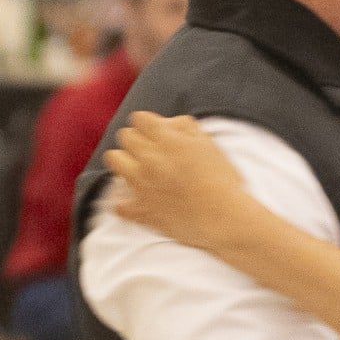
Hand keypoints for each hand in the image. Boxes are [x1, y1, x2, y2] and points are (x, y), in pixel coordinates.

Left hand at [106, 111, 256, 252]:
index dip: (149, 126)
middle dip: (136, 141)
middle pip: (125, 137)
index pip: (140, 119)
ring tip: (138, 171)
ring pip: (113, 160)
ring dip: (124, 162)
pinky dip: (125, 205)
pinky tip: (136, 203)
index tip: (157, 135)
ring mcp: (142, 185)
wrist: (225, 220)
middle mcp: (149, 158)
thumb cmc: (223, 182)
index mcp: (167, 140)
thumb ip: (186, 127)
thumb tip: (169, 124)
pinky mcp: (142, 211)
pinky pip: (119, 205)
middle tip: (150, 153)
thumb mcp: (209, 144)